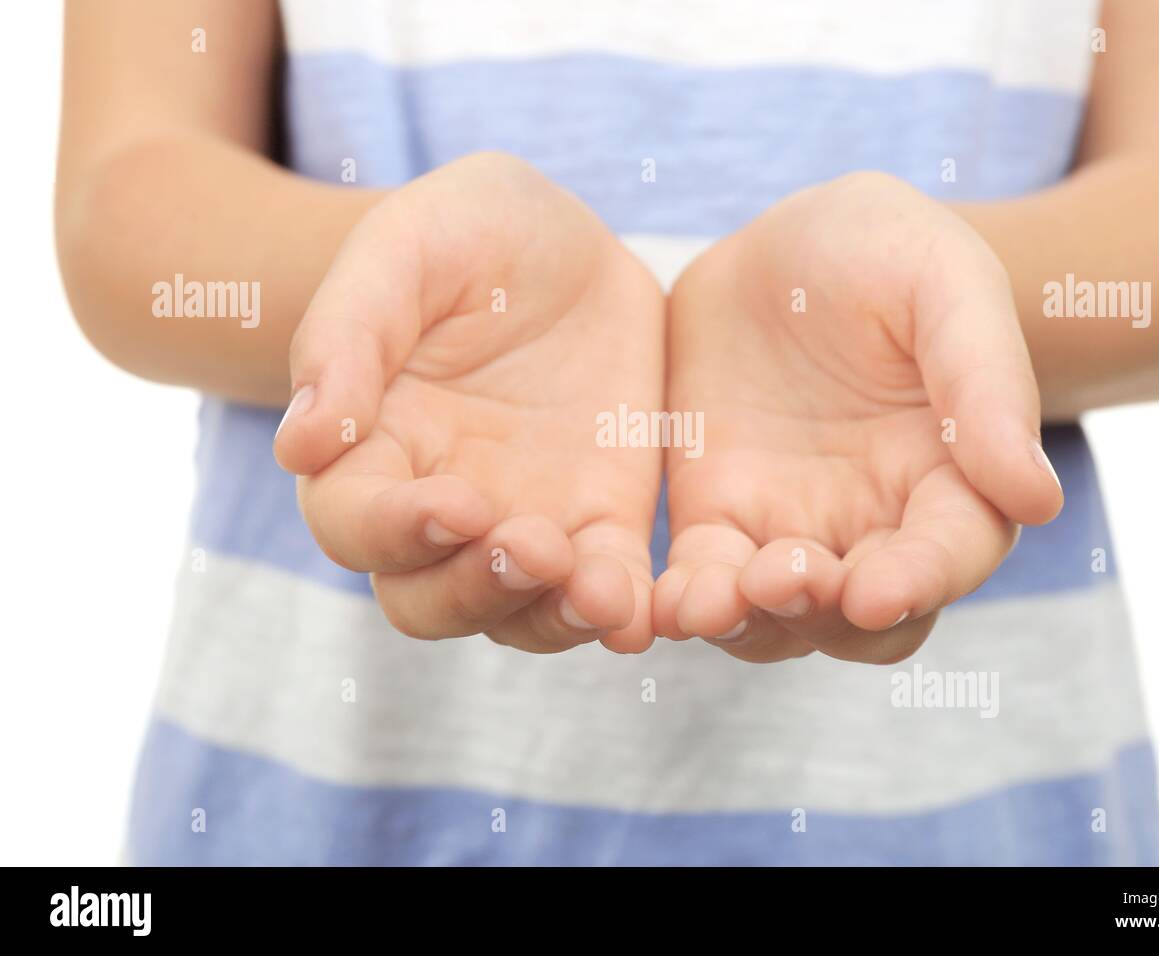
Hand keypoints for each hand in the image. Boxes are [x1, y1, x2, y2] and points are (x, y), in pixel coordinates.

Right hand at [275, 153, 663, 652]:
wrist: (565, 244)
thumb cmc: (465, 233)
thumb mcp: (407, 247)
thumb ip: (348, 335)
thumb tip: (300, 445)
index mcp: (370, 446)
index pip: (354, 523)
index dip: (396, 530)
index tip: (458, 504)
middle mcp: (439, 504)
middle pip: (427, 598)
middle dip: (475, 590)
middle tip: (536, 548)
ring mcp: (522, 522)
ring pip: (514, 615)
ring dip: (549, 618)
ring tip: (599, 593)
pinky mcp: (601, 523)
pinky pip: (605, 590)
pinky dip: (619, 613)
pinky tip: (642, 610)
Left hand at [654, 172, 1062, 662]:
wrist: (785, 246)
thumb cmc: (887, 252)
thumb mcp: (944, 282)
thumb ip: (986, 383)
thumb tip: (1035, 499)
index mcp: (953, 476)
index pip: (952, 551)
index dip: (922, 580)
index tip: (879, 592)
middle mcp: (879, 525)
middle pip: (866, 618)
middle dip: (827, 618)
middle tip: (781, 579)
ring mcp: (794, 531)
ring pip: (783, 622)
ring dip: (752, 626)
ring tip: (710, 603)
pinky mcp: (719, 522)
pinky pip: (706, 585)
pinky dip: (688, 607)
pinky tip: (662, 603)